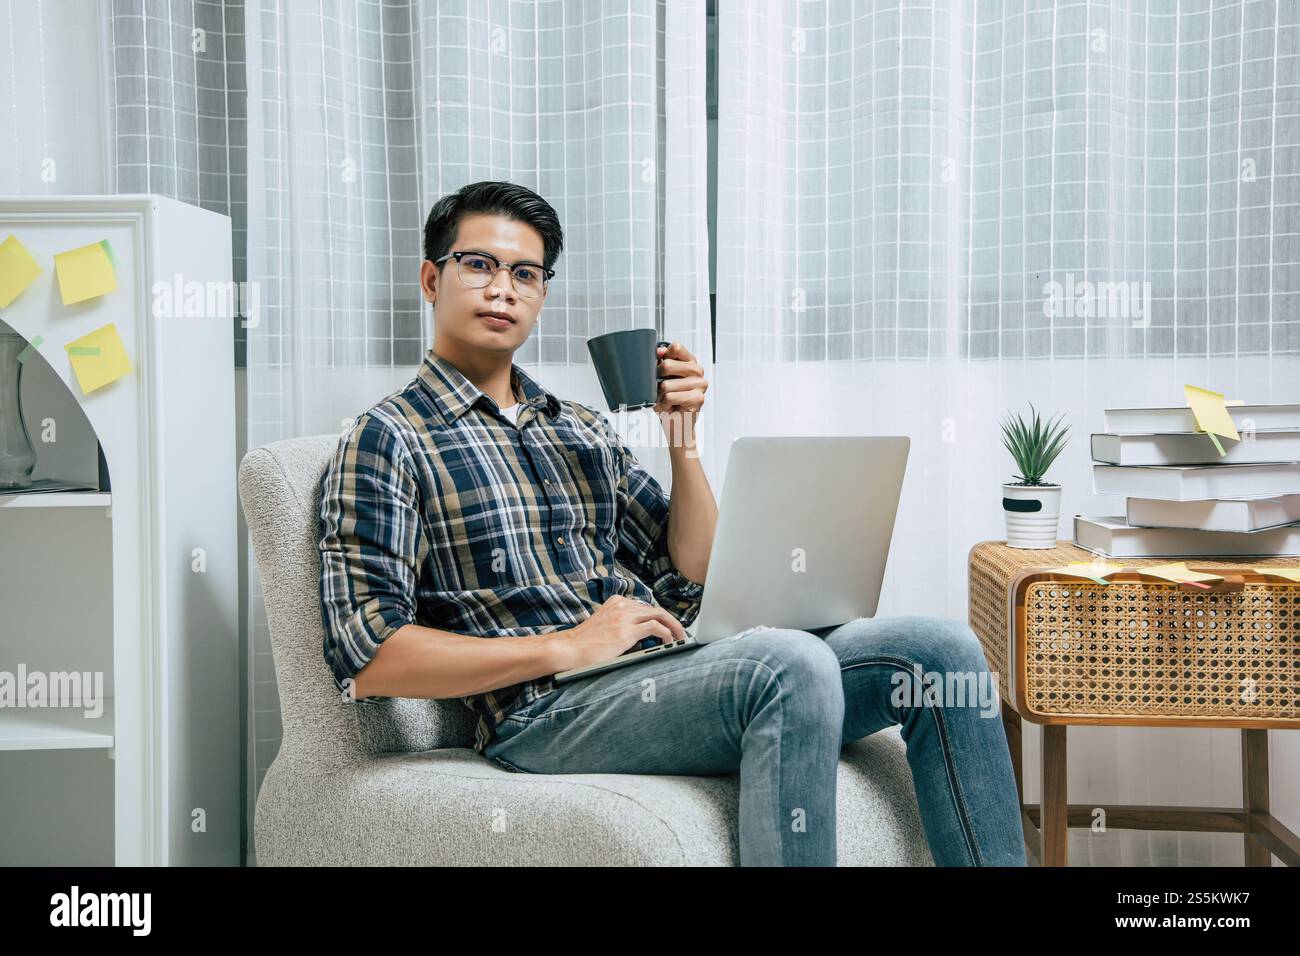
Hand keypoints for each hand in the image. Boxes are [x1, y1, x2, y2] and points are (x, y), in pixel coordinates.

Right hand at [548, 595, 687, 672]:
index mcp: (616, 602)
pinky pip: (655, 627)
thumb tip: (641, 635)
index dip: (660, 617)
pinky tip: (669, 642)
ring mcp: (624, 617)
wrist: (570, 649)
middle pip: (655, 609)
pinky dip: (666, 633)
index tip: (668, 626)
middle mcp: (622, 606)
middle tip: (680, 632)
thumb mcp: (604, 625)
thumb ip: (621, 623)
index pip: (646, 606)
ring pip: (659, 615)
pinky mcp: (626, 631)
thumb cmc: (584, 643)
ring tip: (679, 638)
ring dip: (673, 627)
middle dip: (671, 620)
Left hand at [654, 341, 706, 451]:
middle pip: (667, 365)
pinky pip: (670, 397)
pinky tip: (670, 408)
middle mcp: (698, 371)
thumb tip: (659, 351)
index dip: (662, 357)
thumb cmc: (668, 402)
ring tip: (666, 401)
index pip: (676, 347)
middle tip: (660, 390)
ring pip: (666, 384)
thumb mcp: (661, 379)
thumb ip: (661, 363)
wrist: (676, 425)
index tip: (659, 369)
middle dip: (657, 380)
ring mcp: (700, 384)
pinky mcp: (698, 398)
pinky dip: (665, 405)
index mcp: (689, 362)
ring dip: (660, 396)